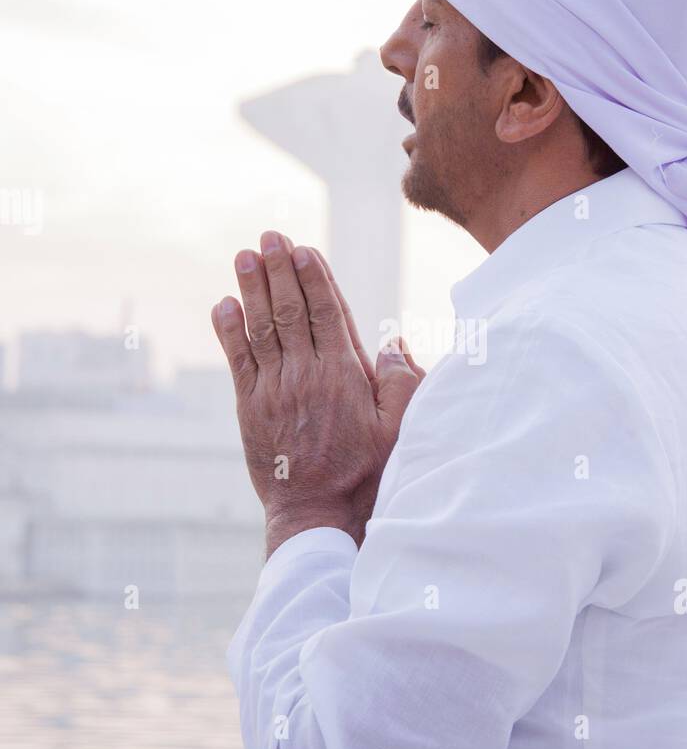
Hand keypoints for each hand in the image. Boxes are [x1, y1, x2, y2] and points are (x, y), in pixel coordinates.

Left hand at [211, 233, 424, 554]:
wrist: (316, 512)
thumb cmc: (364, 472)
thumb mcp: (398, 430)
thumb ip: (400, 384)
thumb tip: (392, 342)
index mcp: (343, 376)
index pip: (327, 313)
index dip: (314, 278)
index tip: (304, 249)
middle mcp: (306, 375)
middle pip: (291, 310)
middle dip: (279, 270)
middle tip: (269, 236)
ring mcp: (274, 390)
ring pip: (261, 328)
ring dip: (252, 289)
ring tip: (244, 255)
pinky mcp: (250, 408)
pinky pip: (237, 361)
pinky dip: (229, 330)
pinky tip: (224, 304)